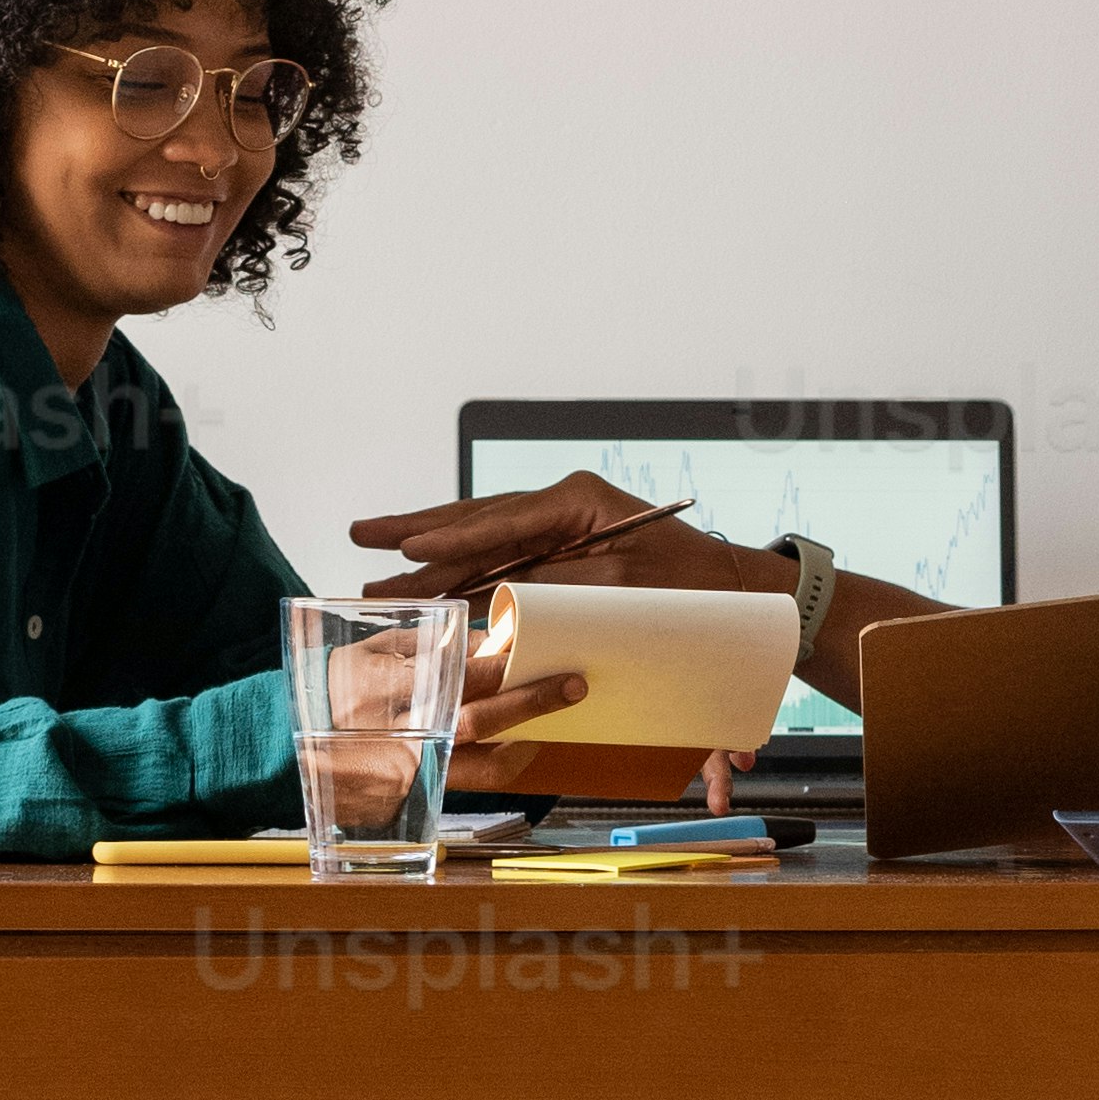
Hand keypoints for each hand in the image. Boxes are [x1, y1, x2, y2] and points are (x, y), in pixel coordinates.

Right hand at [296, 616, 577, 827]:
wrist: (285, 747)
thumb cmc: (331, 690)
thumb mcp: (368, 650)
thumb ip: (423, 643)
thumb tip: (482, 641)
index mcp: (391, 685)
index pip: (461, 669)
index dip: (502, 658)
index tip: (530, 642)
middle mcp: (407, 730)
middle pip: (483, 716)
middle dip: (533, 699)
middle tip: (573, 683)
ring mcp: (416, 766)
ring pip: (489, 759)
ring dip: (529, 735)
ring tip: (557, 715)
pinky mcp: (421, 791)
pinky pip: (478, 779)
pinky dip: (508, 761)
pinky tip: (522, 742)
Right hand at [346, 480, 785, 604]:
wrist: (735, 590)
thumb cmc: (695, 590)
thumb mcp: (633, 589)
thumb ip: (568, 588)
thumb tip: (507, 597)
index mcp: (580, 502)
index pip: (504, 519)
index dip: (454, 538)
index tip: (411, 547)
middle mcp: (561, 506)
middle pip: (477, 519)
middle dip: (418, 531)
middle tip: (363, 536)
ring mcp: (555, 526)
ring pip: (478, 536)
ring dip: (425, 549)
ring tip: (370, 549)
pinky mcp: (554, 550)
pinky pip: (494, 557)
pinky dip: (454, 566)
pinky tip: (416, 573)